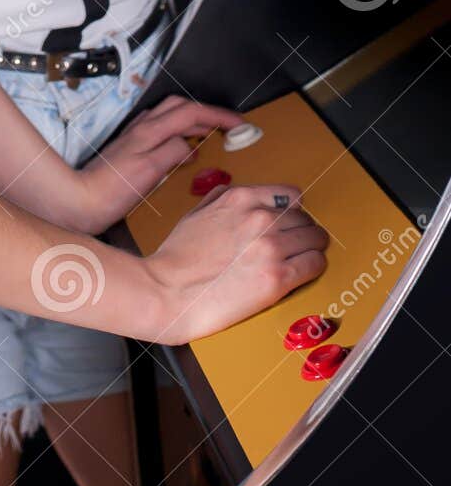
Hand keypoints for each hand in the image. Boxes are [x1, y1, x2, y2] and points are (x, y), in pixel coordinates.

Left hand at [73, 95, 245, 233]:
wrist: (81, 199)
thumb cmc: (110, 191)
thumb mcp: (149, 172)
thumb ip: (173, 152)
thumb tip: (191, 145)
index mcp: (149, 131)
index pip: (191, 112)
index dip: (219, 115)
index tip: (239, 123)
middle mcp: (142, 128)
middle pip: (181, 106)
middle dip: (209, 111)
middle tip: (230, 124)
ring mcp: (136, 135)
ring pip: (171, 115)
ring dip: (195, 119)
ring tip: (212, 133)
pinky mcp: (132, 147)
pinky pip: (163, 128)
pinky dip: (181, 131)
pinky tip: (185, 147)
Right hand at [145, 182, 328, 345]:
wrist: (168, 291)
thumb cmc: (177, 257)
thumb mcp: (197, 212)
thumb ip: (224, 199)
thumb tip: (245, 198)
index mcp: (240, 198)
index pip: (292, 195)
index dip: (293, 211)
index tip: (291, 222)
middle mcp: (260, 218)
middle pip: (306, 219)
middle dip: (302, 231)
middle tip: (296, 244)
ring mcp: (271, 248)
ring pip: (316, 239)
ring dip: (311, 248)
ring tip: (301, 258)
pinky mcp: (278, 278)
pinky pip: (315, 264)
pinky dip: (313, 267)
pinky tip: (302, 272)